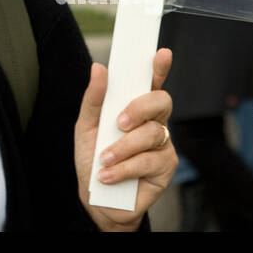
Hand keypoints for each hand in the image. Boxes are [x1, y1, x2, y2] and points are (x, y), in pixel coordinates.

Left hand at [73, 48, 175, 231]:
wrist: (97, 198)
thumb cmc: (93, 158)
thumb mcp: (86, 126)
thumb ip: (94, 98)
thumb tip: (99, 68)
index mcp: (135, 107)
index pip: (150, 82)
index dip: (158, 67)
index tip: (161, 53)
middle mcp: (153, 122)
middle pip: (161, 102)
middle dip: (140, 108)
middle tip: (119, 122)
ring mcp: (162, 144)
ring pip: (152, 134)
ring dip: (123, 147)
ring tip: (104, 159)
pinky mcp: (165, 168)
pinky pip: (149, 161)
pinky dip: (124, 167)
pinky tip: (109, 175)